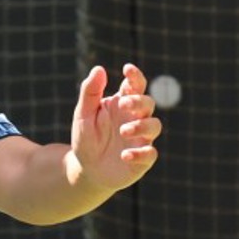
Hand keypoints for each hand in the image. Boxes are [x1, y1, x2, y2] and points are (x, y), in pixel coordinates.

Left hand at [67, 63, 160, 194]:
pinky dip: (140, 153)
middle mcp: (135, 119)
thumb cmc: (87, 137)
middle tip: (123, 104)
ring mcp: (141, 138)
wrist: (86, 169)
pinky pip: (150, 154)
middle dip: (138, 101)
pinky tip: (125, 155)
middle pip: (148, 103)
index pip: (135, 86)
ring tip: (123, 130)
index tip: (127, 69)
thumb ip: (90, 92)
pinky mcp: (142, 159)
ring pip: (154, 126)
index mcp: (122, 104)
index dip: (135, 76)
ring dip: (141, 126)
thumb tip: (99, 68)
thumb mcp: (83, 114)